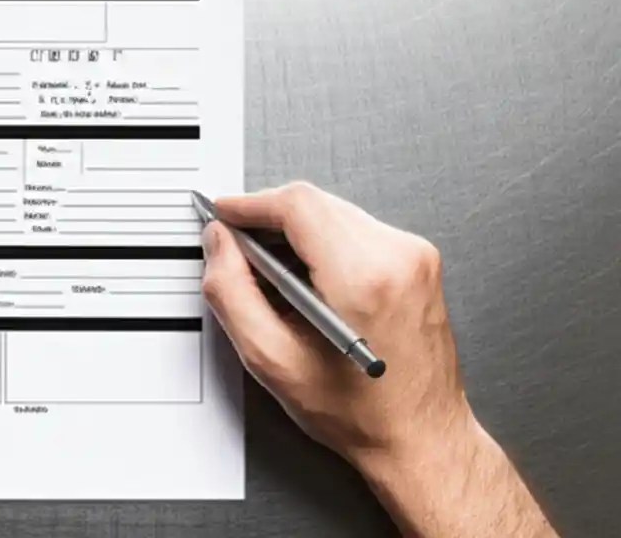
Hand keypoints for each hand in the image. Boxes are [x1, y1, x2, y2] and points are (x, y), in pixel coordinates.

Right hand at [203, 183, 555, 536]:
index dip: (250, 205)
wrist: (421, 437)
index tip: (225, 214)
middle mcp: (396, 257)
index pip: (297, 205)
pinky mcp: (420, 262)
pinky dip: (323, 243)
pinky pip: (358, 229)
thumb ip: (232, 292)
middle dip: (269, 219)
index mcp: (362, 277)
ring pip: (335, 212)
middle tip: (239, 249)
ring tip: (274, 274)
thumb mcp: (273, 359)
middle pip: (315, 203)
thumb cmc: (361, 413)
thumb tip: (219, 246)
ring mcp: (415, 256)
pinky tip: (308, 279)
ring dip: (296, 231)